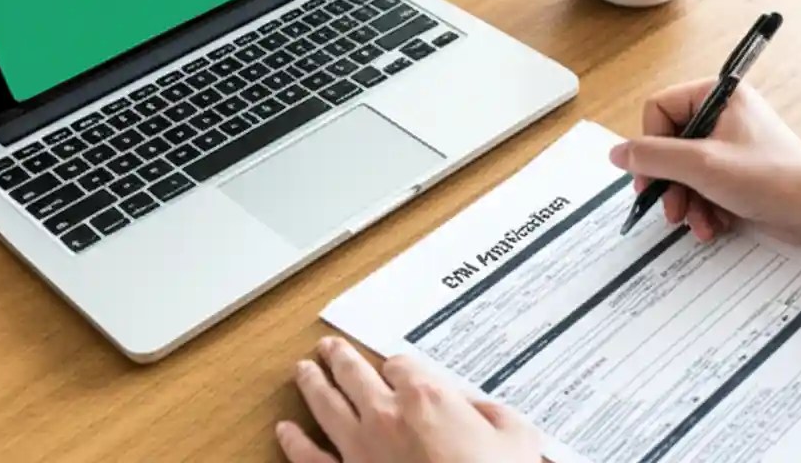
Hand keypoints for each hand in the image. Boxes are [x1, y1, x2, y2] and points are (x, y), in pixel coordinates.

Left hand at [276, 337, 541, 462]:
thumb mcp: (516, 437)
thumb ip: (495, 414)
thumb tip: (484, 411)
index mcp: (427, 396)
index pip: (402, 364)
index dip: (399, 364)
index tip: (398, 367)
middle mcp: (387, 415)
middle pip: (354, 374)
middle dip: (339, 357)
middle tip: (329, 348)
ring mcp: (361, 449)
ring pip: (325, 405)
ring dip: (312, 384)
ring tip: (303, 370)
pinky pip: (310, 458)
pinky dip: (294, 442)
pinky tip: (285, 432)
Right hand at [609, 80, 800, 243]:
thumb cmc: (772, 178)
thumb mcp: (702, 165)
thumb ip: (653, 157)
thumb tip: (618, 153)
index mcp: (717, 95)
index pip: (658, 109)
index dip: (650, 145)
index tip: (652, 175)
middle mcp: (722, 114)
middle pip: (668, 144)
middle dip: (668, 182)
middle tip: (669, 207)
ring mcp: (729, 144)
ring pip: (683, 170)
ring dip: (685, 201)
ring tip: (695, 221)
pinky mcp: (737, 171)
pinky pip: (702, 185)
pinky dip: (702, 207)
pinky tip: (713, 224)